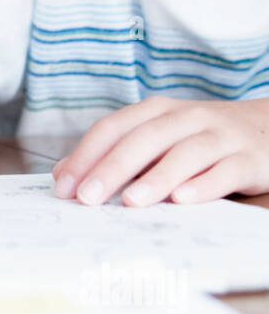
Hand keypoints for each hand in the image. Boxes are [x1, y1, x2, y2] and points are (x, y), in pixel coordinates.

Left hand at [51, 96, 268, 206]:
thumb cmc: (202, 141)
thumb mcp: (159, 141)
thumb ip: (115, 155)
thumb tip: (64, 175)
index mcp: (158, 111)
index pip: (114, 128)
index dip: (86, 155)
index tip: (64, 187)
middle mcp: (188, 118)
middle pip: (145, 139)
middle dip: (112, 168)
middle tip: (88, 198)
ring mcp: (221, 136)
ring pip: (185, 153)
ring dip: (156, 177)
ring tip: (131, 201)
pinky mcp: (250, 158)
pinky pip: (225, 171)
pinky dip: (204, 185)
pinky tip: (183, 200)